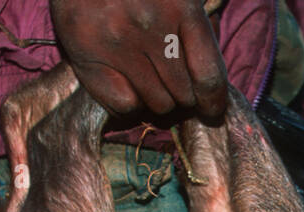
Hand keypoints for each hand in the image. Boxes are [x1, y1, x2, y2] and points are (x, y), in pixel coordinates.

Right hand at [50, 0, 227, 122]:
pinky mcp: (89, 58)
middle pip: (184, 95)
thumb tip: (212, 81)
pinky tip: (125, 81)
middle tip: (172, 84)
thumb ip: (196, 24)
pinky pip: (125, 106)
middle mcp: (150, 26)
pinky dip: (129, 102)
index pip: (208, 75)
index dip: (214, 101)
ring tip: (146, 76)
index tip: (211, 109)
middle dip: (183, 96)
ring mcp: (118, 44)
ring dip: (157, 98)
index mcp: (180, 5)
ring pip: (156, 104)